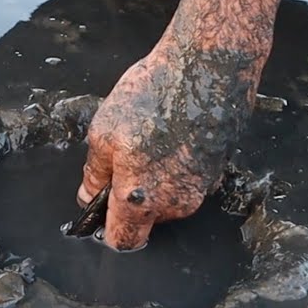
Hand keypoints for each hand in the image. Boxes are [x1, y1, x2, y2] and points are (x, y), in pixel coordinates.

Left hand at [77, 42, 256, 249]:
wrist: (208, 67)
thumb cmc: (156, 94)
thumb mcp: (104, 132)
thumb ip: (94, 174)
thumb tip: (89, 196)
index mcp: (140, 198)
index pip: (123, 241)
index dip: (108, 229)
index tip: (101, 211)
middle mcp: (175, 202)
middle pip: (147, 220)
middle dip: (132, 199)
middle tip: (123, 159)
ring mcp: (202, 189)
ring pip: (168, 200)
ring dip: (156, 180)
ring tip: (150, 139)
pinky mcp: (218, 171)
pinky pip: (189, 181)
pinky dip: (178, 166)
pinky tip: (172, 134)